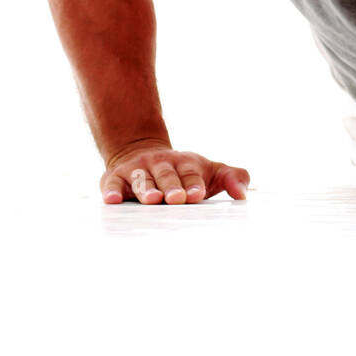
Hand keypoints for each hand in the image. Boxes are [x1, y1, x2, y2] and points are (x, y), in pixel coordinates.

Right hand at [100, 142, 249, 203]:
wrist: (144, 154)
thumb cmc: (184, 173)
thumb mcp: (211, 171)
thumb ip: (233, 178)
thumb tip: (244, 196)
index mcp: (185, 163)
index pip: (191, 173)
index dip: (194, 183)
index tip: (198, 194)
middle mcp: (161, 164)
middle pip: (167, 176)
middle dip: (172, 187)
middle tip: (177, 199)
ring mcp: (137, 170)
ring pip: (141, 180)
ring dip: (145, 189)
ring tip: (151, 200)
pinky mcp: (115, 179)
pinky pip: (112, 185)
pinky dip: (111, 192)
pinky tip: (112, 200)